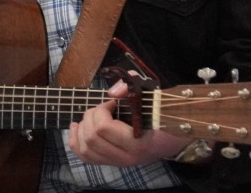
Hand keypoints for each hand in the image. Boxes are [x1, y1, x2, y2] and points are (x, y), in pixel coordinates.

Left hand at [67, 79, 194, 166]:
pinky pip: (85, 157)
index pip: (103, 128)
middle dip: (91, 116)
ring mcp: (118, 162)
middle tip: (102, 108)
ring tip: (92, 117)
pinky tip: (77, 127)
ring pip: (85, 149)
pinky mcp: (112, 162)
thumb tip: (113, 92)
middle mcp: (126, 156)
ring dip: (83, 128)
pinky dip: (76, 141)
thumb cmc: (162, 114)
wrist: (174, 137)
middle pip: (92, 137)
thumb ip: (132, 87)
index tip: (111, 102)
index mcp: (137, 141)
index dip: (101, 109)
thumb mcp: (151, 95)